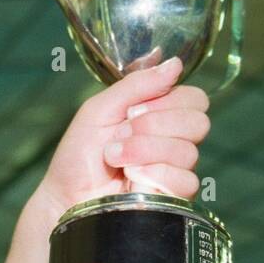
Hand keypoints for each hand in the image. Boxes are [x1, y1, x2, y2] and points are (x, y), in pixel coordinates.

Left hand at [25, 56, 210, 231]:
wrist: (65, 196)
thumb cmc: (79, 154)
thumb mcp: (100, 109)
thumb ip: (136, 85)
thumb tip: (175, 64)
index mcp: (161, 115)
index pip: (195, 99)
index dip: (166, 102)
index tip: (131, 112)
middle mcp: (174, 141)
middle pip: (198, 123)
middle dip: (153, 126)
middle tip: (120, 134)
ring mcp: (176, 171)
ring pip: (188, 152)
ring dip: (144, 150)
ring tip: (115, 157)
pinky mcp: (174, 198)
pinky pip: (185, 181)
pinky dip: (152, 174)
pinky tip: (130, 177)